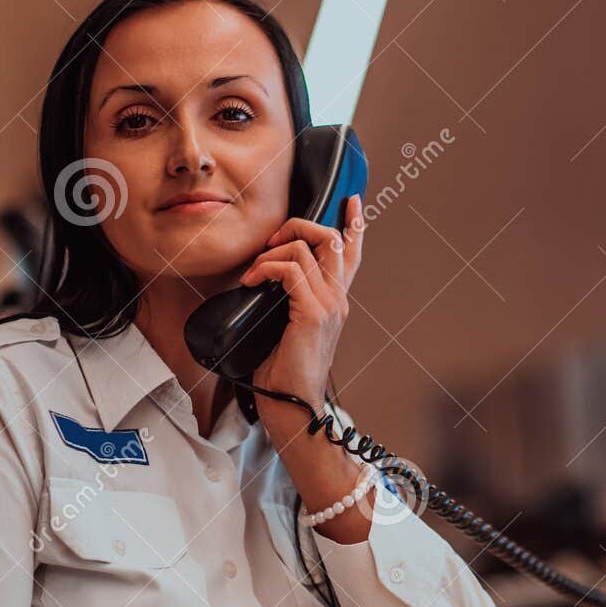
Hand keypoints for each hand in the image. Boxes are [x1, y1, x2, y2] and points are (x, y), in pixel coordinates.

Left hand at [240, 194, 364, 410]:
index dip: (354, 225)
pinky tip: (252, 281)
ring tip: (254, 271)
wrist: (291, 404)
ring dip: (273, 251)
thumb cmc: (283, 372)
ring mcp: (330, 305)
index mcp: (336, 302)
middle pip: (332, 239)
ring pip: (309, 247)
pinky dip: (266, 268)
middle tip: (272, 241)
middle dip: (298, 226)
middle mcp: (339, 299)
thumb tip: (262, 280)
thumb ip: (288, 302)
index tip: (352, 202)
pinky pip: (291, 269)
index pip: (352, 255)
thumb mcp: (287, 328)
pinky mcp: (313, 313)